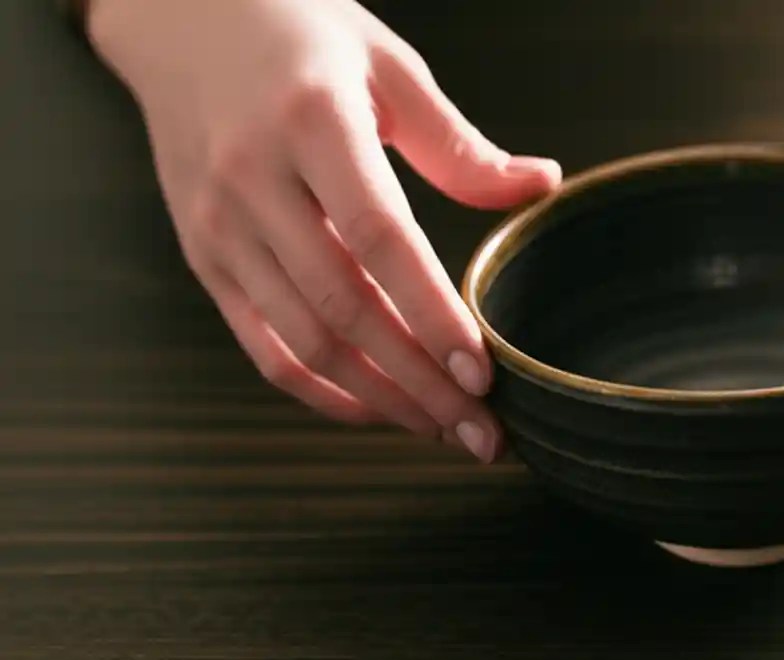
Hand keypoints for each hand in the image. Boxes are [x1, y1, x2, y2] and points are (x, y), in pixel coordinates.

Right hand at [85, 0, 560, 460]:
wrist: (180, 17)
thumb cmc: (299, 34)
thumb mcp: (389, 66)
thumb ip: (459, 143)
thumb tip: (540, 184)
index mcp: (312, 122)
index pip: (381, 240)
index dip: (433, 314)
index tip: (483, 373)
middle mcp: (253, 180)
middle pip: (344, 308)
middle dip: (420, 383)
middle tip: (482, 431)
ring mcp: (218, 224)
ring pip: (302, 340)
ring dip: (378, 398)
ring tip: (442, 429)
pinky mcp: (203, 255)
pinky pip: (261, 344)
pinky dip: (320, 390)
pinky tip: (375, 409)